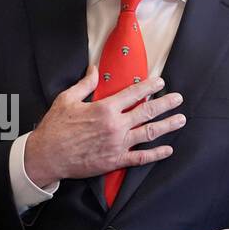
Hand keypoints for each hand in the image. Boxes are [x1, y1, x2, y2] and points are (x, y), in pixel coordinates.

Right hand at [24, 64, 184, 185]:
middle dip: (166, 104)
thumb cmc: (55, 127)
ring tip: (180, 120)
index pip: (133, 93)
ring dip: (167, 125)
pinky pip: (140, 158)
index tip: (161, 82)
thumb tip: (95, 69)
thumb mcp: (67, 99)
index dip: (150, 85)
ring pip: (149, 133)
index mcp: (105, 108)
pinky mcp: (115, 161)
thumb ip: (85, 84)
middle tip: (178, 99)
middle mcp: (115, 126)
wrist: (47, 156)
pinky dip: (156, 154)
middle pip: (147, 112)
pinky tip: (168, 150)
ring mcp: (117, 144)